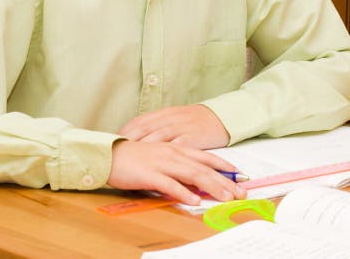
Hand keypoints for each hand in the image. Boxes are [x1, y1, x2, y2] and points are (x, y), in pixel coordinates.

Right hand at [107, 139, 246, 204]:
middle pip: (204, 168)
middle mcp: (172, 154)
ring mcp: (162, 163)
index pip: (206, 156)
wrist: (109, 154)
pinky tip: (195, 201)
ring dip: (211, 187)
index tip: (240, 175)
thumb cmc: (133, 158)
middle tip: (240, 192)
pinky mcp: (150, 174)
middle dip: (225, 181)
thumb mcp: (160, 157)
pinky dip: (184, 193)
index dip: (225, 165)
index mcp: (176, 149)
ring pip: (193, 175)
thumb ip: (177, 166)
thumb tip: (195, 182)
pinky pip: (170, 185)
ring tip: (226, 197)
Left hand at [118, 104, 229, 148]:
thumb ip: (156, 127)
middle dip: (129, 141)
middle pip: (144, 129)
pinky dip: (168, 155)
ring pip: (159, 137)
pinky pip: (178, 147)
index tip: (112, 142)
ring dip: (144, 148)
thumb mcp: (173, 119)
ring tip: (131, 158)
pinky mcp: (193, 138)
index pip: (139, 122)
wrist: (220, 117)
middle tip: (115, 153)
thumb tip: (137, 138)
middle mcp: (169, 119)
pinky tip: (159, 163)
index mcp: (162, 114)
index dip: (125, 132)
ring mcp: (181, 127)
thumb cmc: (195, 121)